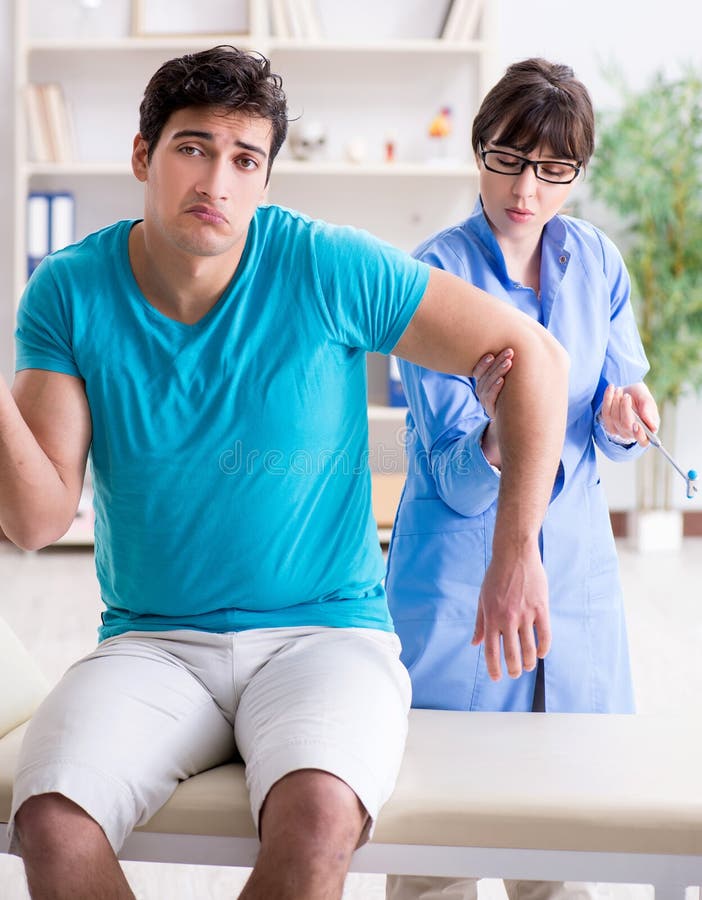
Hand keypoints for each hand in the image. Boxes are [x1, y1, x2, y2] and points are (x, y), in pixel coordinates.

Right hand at [472, 348, 512, 418]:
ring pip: (488, 384)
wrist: (511, 421)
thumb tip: (513, 352)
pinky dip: (495, 387)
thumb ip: (504, 371)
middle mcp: (481, 391)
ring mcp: (484, 401)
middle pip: (486, 374)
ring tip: (508, 362)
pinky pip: (490, 397)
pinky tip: (502, 380)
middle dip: (498, 361)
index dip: (483, 362)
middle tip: (509, 352)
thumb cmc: (510, 398)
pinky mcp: (490, 409)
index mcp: (482, 383)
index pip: (478, 371)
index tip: (492, 354)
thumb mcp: (505, 384)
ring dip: (498, 371)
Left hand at [472, 539, 550, 680]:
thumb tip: (475, 643)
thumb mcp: (482, 598)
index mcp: (491, 617)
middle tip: (515, 674)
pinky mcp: (541, 608)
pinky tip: (540, 653)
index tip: (496, 678)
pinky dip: (543, 648)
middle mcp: (507, 618)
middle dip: (513, 670)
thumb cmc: (496, 576)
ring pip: (529, 649)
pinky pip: (544, 635)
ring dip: (529, 663)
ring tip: (528, 667)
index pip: (491, 651)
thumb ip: (480, 623)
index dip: (494, 668)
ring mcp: (525, 614)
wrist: (514, 554)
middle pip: (512, 654)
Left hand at [600, 382, 659, 446]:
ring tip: (619, 390)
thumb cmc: (640, 397)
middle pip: (626, 425)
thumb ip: (648, 409)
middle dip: (625, 408)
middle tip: (626, 395)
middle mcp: (632, 434)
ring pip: (614, 418)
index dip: (639, 434)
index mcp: (646, 430)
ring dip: (615, 401)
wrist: (627, 392)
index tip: (636, 424)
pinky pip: (605, 413)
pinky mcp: (608, 424)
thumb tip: (653, 427)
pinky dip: (607, 399)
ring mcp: (619, 430)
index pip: (643, 440)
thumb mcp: (646, 398)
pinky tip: (611, 389)